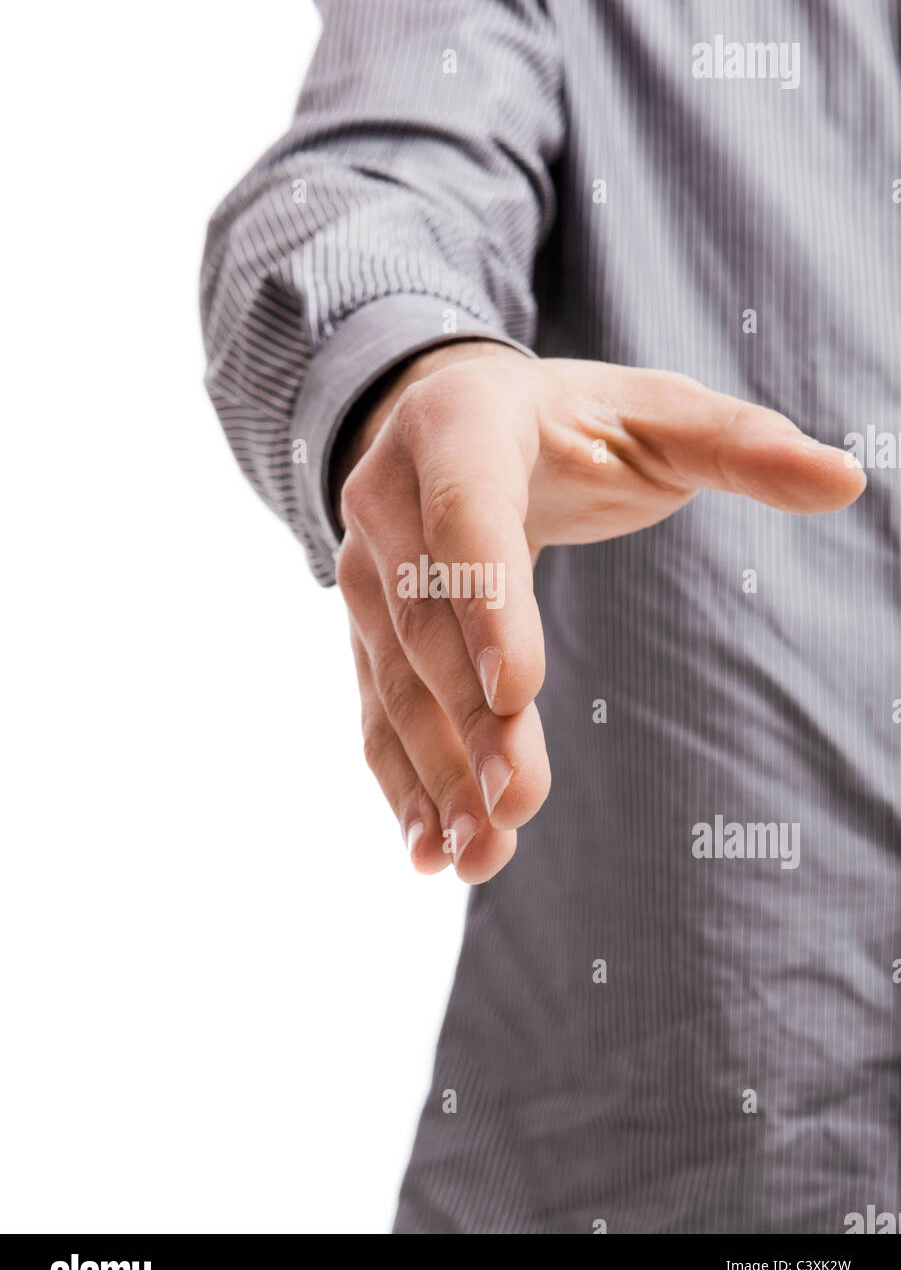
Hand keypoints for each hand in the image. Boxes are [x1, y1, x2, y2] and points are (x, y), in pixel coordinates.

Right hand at [335, 342, 865, 882]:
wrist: (445, 417)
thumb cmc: (571, 423)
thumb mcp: (657, 415)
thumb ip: (741, 446)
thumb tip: (845, 480)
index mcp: (460, 425)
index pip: (467, 516)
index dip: (486, 601)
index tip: (520, 691)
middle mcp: (389, 497)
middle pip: (426, 621)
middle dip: (470, 720)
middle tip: (517, 804)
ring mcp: (366, 569)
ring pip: (394, 681)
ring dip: (434, 773)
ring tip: (478, 853)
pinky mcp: (364, 628)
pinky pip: (375, 712)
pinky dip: (402, 784)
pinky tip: (431, 849)